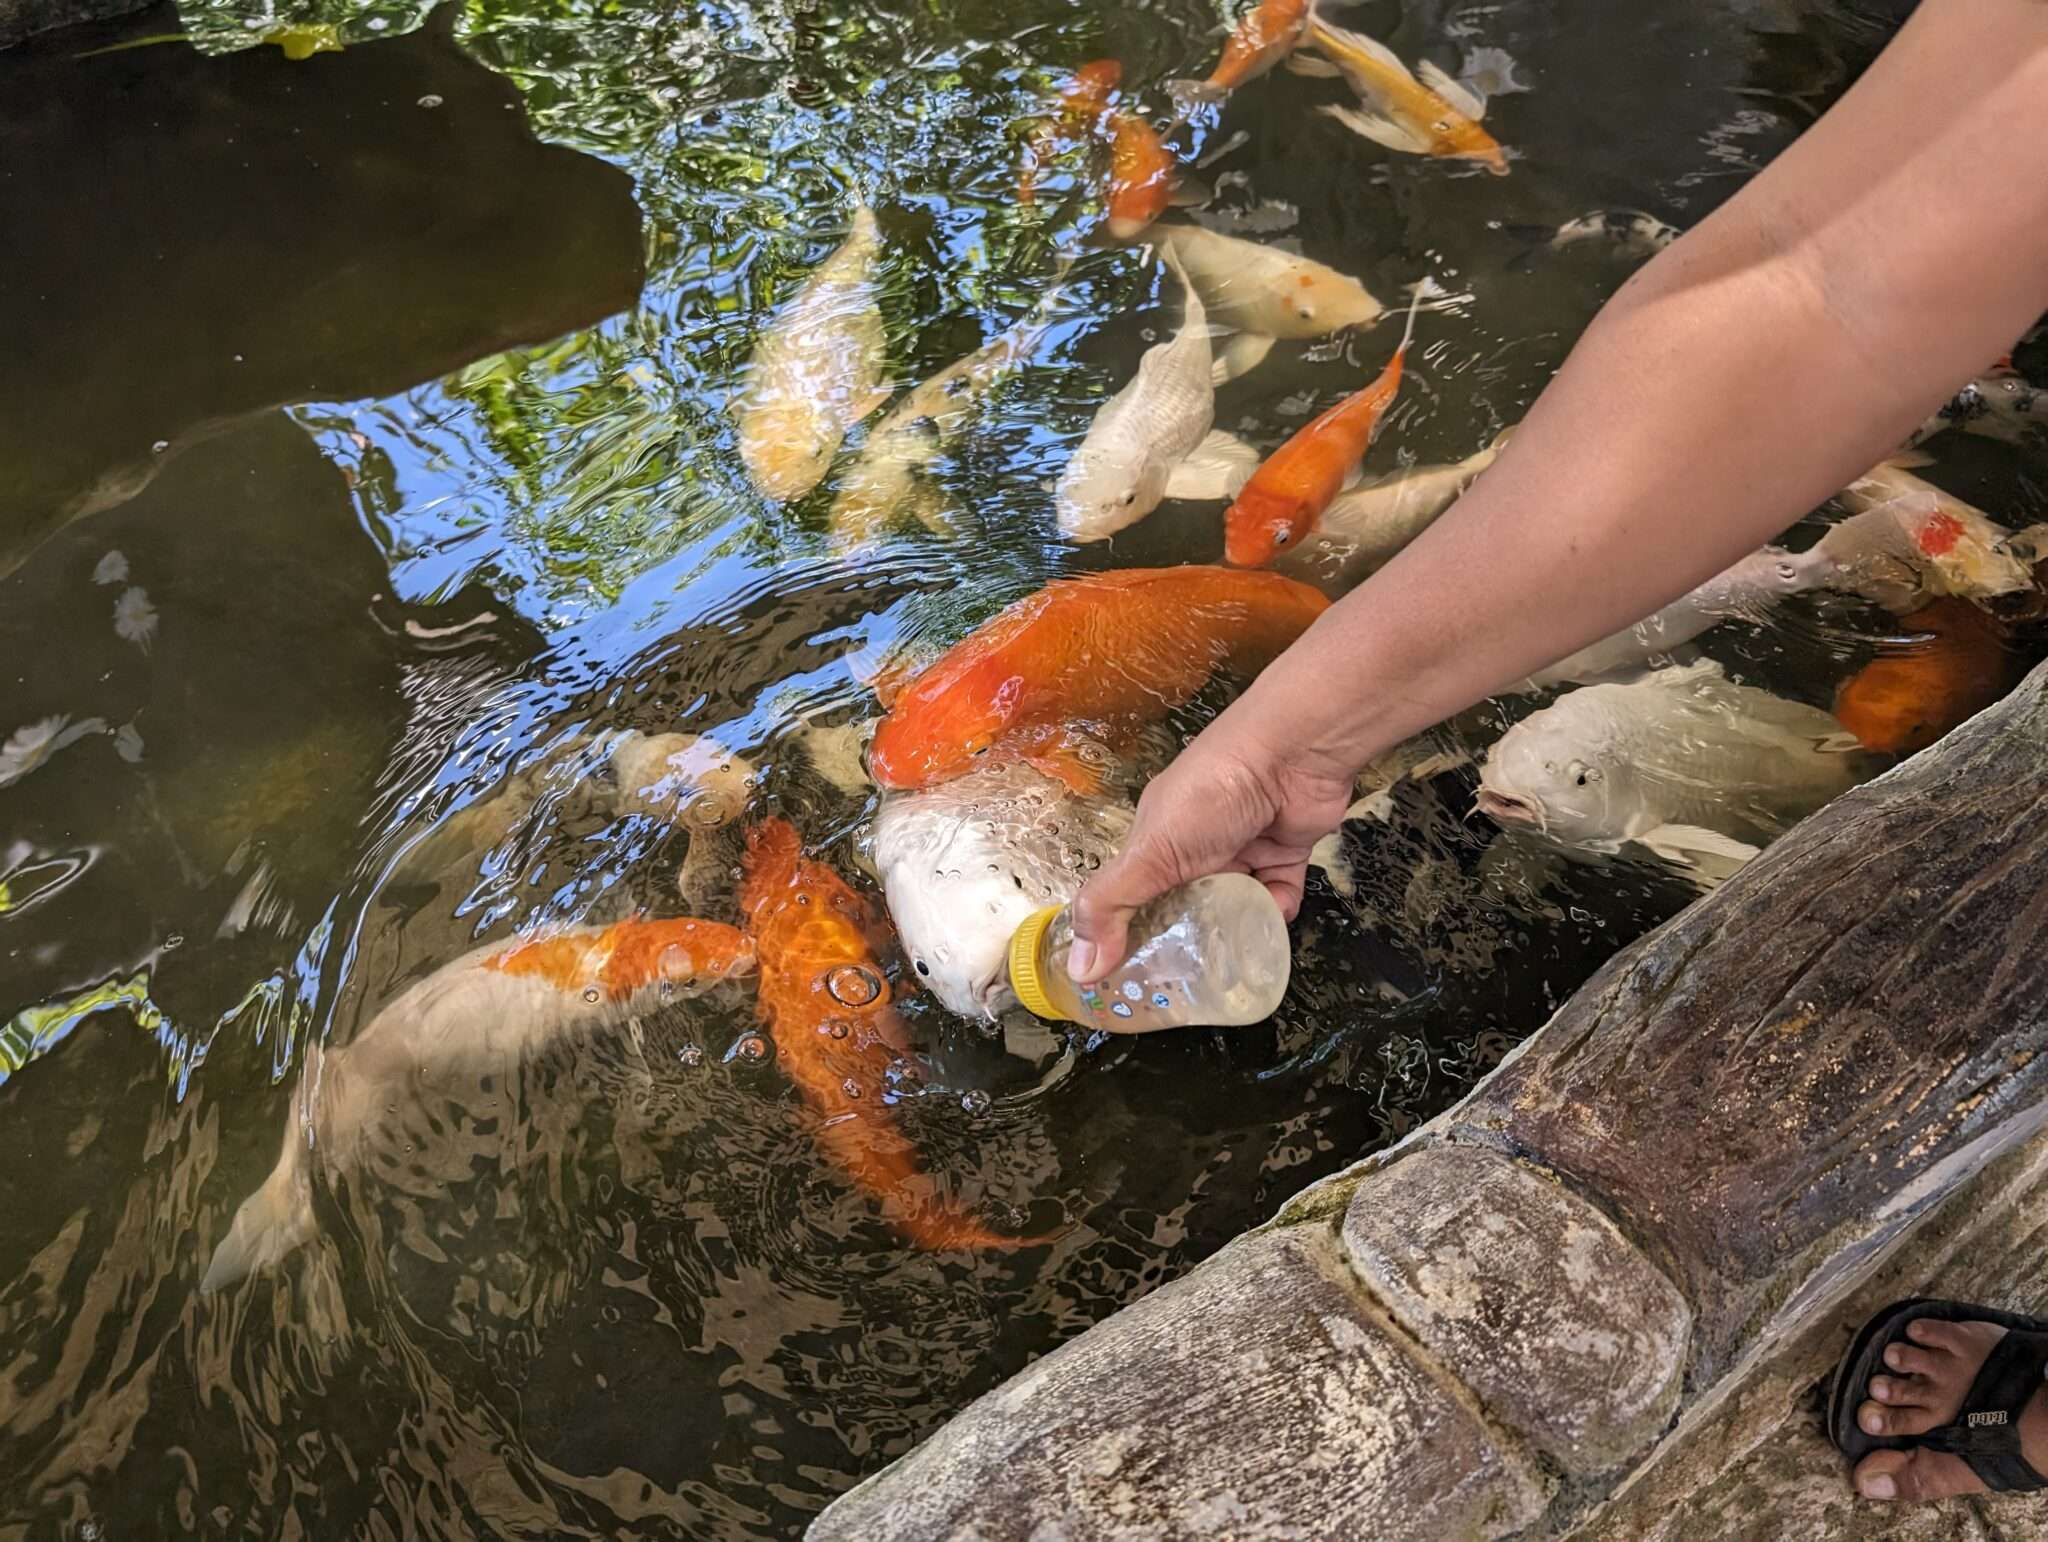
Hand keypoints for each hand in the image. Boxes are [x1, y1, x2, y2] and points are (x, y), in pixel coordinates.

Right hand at [1066, 726, 1355, 982]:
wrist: (1293, 752)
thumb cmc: (1212, 793)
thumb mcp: (1150, 852)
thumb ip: (1112, 907)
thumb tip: (1080, 969)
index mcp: (1154, 840)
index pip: (1134, 896)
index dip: (1129, 934)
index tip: (1131, 980)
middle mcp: (1195, 845)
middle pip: (1185, 908)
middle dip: (1186, 943)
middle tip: (1185, 988)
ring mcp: (1241, 849)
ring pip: (1233, 907)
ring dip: (1235, 930)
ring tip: (1234, 962)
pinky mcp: (1284, 852)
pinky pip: (1277, 896)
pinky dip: (1275, 910)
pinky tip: (1271, 922)